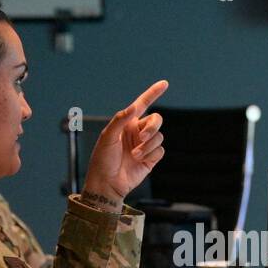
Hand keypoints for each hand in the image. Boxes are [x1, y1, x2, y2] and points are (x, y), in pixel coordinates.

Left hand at [80, 80, 168, 210]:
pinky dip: (152, 154)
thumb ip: (120, 120)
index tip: (164, 84)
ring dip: (148, 145)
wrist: (107, 184)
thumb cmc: (102, 160)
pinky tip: (140, 160)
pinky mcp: (151, 159)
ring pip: (159, 136)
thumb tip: (133, 107)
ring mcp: (145, 146)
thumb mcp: (107, 137)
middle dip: (152, 127)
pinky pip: (160, 150)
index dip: (153, 93)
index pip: (142, 104)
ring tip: (135, 155)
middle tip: (142, 137)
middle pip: (156, 120)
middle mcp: (137, 132)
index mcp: (126, 124)